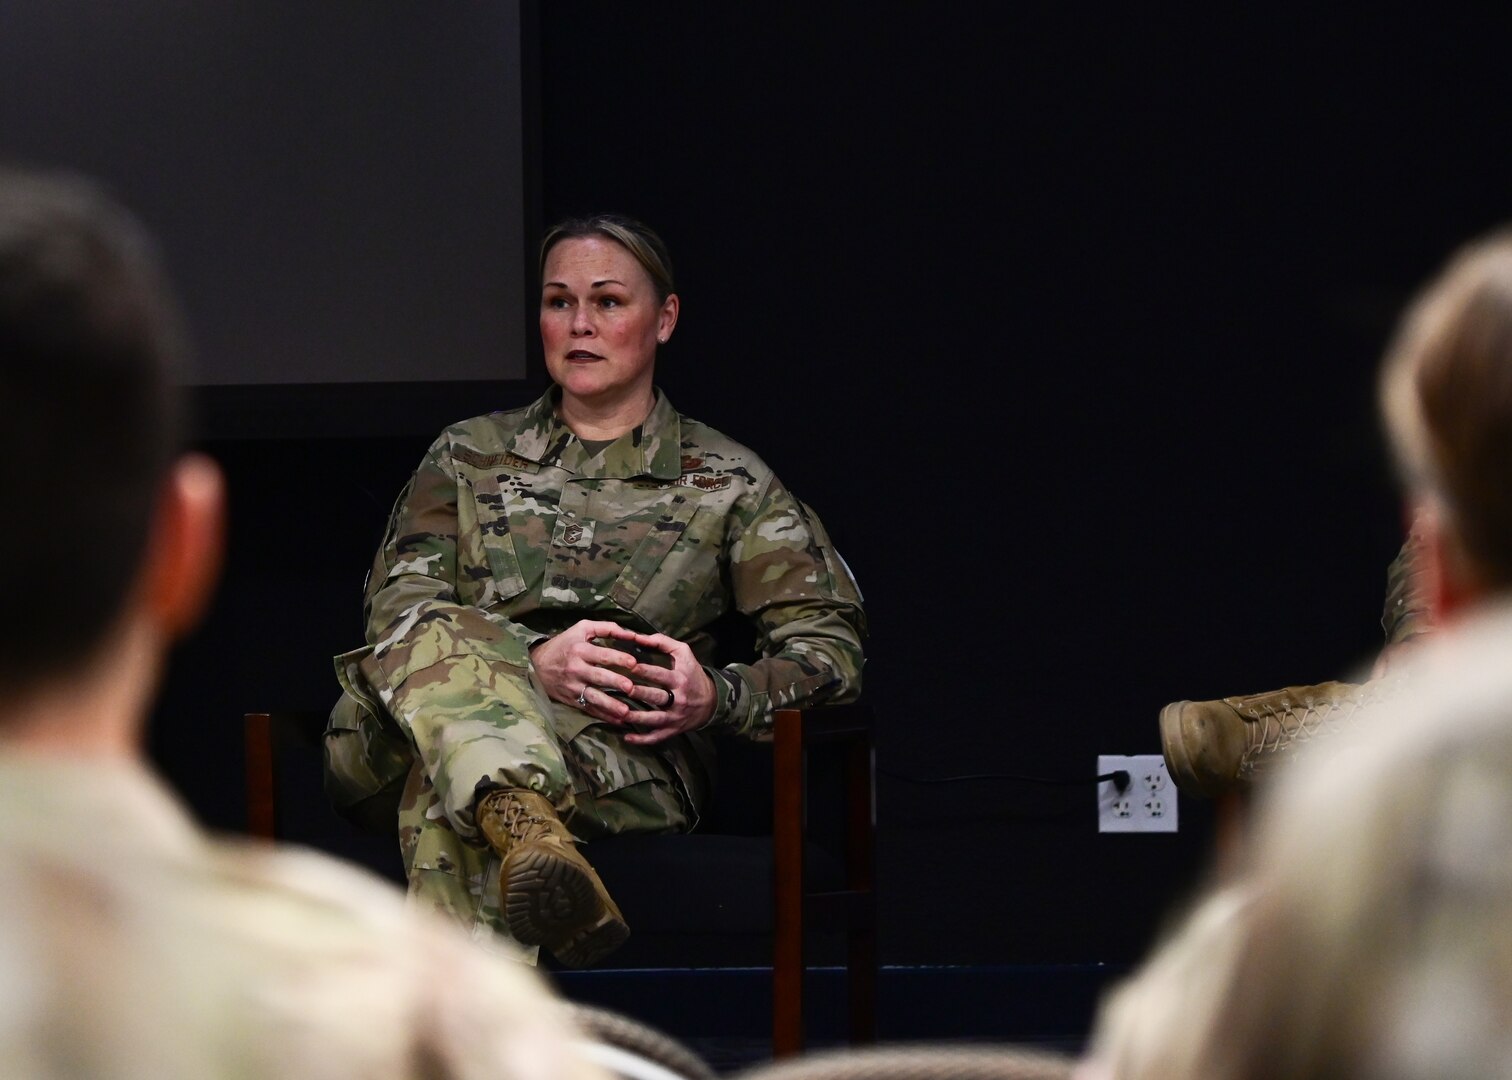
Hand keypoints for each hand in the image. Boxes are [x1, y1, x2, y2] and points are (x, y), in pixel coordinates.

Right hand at [530, 620, 644, 721]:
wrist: (535, 665)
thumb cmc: (564, 644)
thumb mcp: (582, 629)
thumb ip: (607, 628)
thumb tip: (631, 633)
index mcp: (580, 650)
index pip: (602, 655)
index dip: (618, 658)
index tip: (633, 663)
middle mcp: (576, 669)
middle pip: (599, 677)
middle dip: (615, 682)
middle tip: (630, 688)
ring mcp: (573, 686)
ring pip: (594, 697)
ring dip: (610, 705)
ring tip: (625, 712)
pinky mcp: (572, 700)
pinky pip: (589, 709)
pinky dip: (604, 716)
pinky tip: (618, 721)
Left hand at [615, 631, 717, 744]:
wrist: (711, 701)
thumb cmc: (692, 673)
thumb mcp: (684, 653)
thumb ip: (662, 642)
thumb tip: (638, 636)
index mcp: (680, 679)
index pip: (661, 674)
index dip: (645, 670)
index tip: (629, 665)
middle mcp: (678, 699)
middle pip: (656, 697)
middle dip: (639, 693)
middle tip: (623, 688)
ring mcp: (675, 717)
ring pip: (654, 719)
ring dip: (636, 717)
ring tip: (619, 713)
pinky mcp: (672, 730)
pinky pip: (656, 737)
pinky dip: (642, 739)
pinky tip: (626, 737)